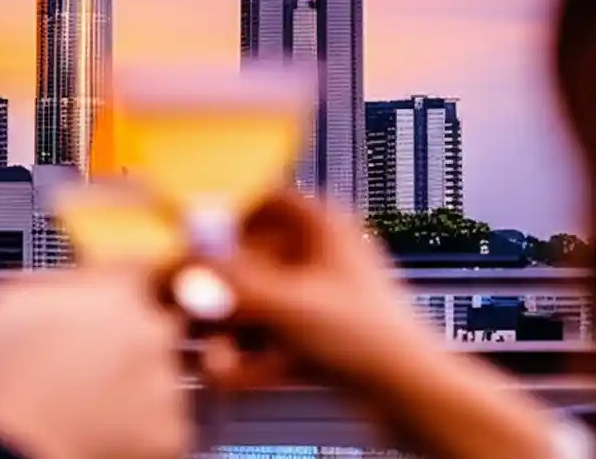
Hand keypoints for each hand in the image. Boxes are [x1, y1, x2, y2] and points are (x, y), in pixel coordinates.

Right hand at [0, 267, 190, 458]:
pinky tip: (98, 429)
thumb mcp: (9, 303)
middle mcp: (150, 332)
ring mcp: (165, 384)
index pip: (145, 267)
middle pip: (156, 322)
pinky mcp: (172, 432)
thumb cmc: (1, 388)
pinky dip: (139, 427)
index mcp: (115, 292)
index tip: (118, 298)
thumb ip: (60, 279)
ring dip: (133, 384)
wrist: (10, 458)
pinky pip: (162, 421)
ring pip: (160, 374)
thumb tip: (75, 276)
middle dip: (129, 338)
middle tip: (89, 361)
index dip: (128, 285)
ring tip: (84, 402)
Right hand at [203, 192, 425, 392]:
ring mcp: (322, 297)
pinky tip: (236, 377)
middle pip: (251, 261)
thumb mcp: (286, 303)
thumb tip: (184, 265)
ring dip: (231, 333)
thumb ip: (228, 282)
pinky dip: (253, 356)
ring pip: (259, 304)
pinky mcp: (322, 335)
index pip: (265, 201)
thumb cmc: (373, 338)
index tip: (195, 245)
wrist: (411, 394)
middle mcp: (323, 255)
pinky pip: (273, 337)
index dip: (227, 222)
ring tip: (217, 361)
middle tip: (193, 315)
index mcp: (324, 225)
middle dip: (221, 297)